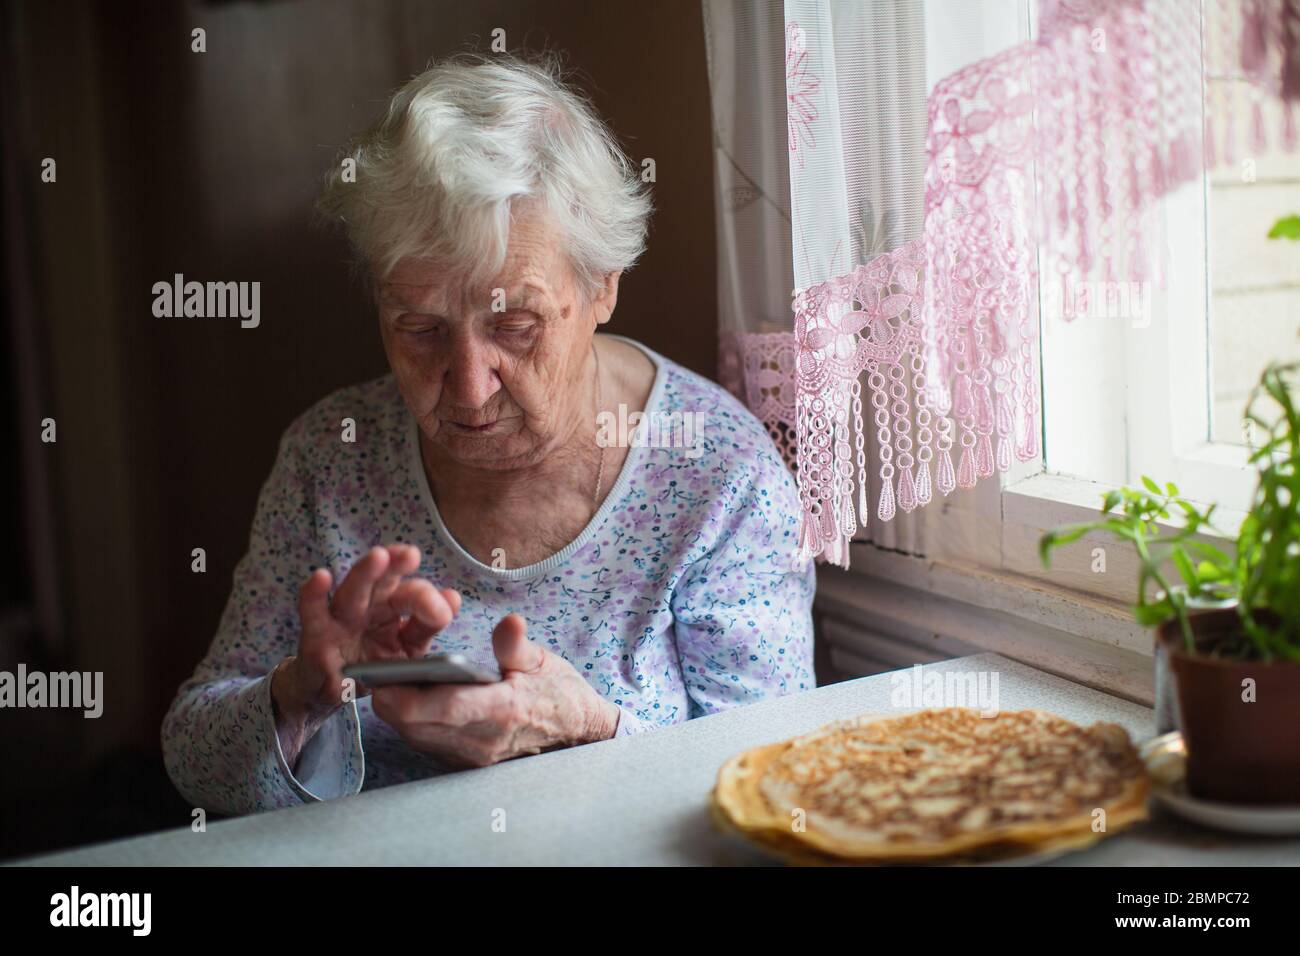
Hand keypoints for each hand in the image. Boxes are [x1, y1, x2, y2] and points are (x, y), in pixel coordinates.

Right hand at [275, 544, 459, 727]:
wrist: (330, 691)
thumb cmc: (370, 664)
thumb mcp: (406, 649)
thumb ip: (426, 625)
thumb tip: (453, 597)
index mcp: (391, 607)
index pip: (410, 595)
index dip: (427, 598)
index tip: (446, 607)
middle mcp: (367, 607)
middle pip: (382, 582)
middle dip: (396, 566)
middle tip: (411, 554)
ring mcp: (340, 619)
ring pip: (352, 592)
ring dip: (365, 574)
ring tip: (379, 556)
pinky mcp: (316, 636)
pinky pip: (312, 611)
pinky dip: (313, 594)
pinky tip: (321, 577)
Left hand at [370, 613, 620, 766]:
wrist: (577, 737)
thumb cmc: (559, 695)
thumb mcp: (543, 662)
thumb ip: (516, 646)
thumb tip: (508, 623)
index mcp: (501, 711)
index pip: (442, 707)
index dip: (404, 694)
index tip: (380, 674)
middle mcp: (480, 740)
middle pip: (415, 725)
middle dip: (389, 697)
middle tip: (375, 667)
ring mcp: (470, 756)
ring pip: (414, 735)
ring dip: (398, 708)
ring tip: (389, 676)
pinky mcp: (464, 761)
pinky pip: (426, 740)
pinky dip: (412, 718)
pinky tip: (412, 693)